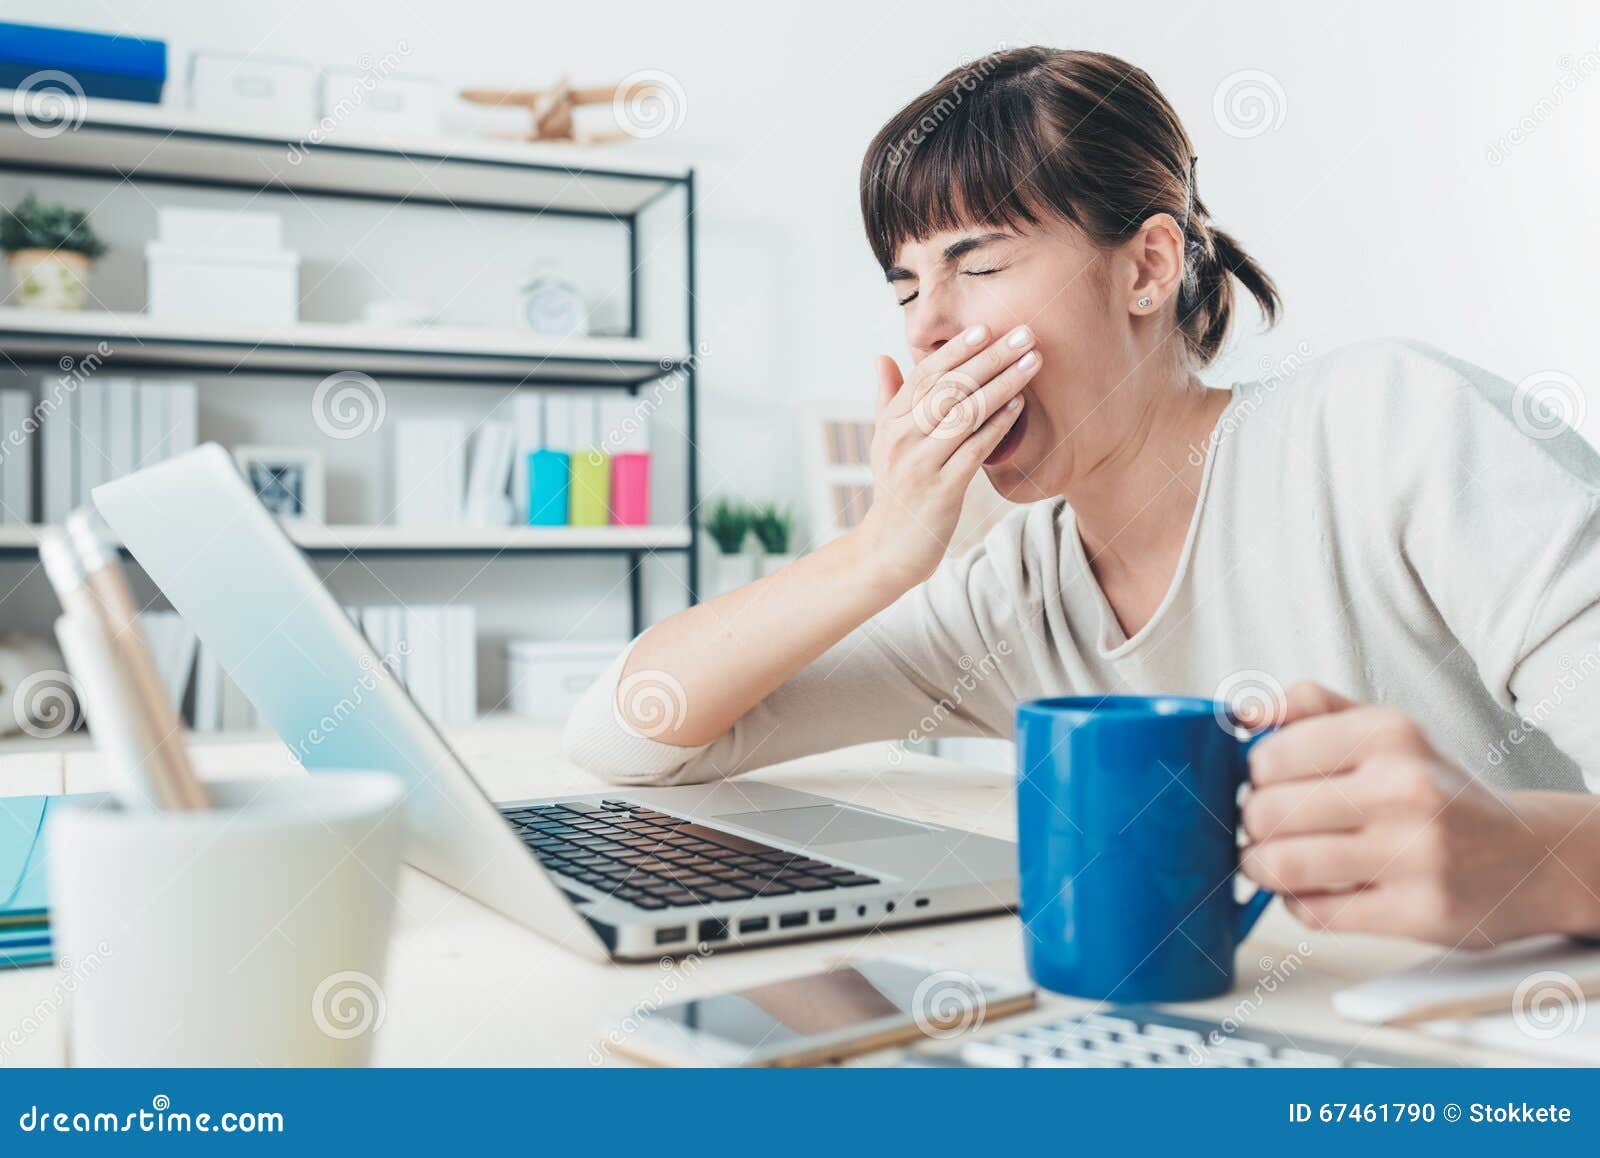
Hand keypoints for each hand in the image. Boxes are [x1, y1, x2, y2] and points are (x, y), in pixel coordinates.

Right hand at [853, 323, 1039, 589]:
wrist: (889, 549)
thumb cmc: (896, 490)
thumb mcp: (883, 442)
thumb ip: (887, 398)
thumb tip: (882, 357)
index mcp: (891, 421)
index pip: (925, 374)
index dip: (956, 350)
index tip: (986, 328)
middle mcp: (902, 438)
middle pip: (950, 387)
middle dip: (990, 358)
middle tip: (1023, 334)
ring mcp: (921, 464)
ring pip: (965, 414)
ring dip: (1003, 384)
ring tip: (1032, 362)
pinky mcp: (942, 490)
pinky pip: (975, 450)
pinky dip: (998, 425)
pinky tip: (1020, 405)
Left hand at [1240, 682, 1599, 945]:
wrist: (1529, 856)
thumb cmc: (1438, 791)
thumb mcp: (1386, 730)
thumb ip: (1311, 709)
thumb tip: (1241, 713)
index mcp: (1389, 734)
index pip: (1268, 755)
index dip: (1253, 777)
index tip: (1266, 784)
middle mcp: (1405, 788)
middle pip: (1266, 812)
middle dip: (1254, 824)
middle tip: (1269, 827)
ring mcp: (1414, 854)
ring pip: (1281, 865)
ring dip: (1262, 866)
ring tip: (1275, 860)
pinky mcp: (1418, 912)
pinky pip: (1313, 912)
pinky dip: (1297, 903)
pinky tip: (1318, 889)